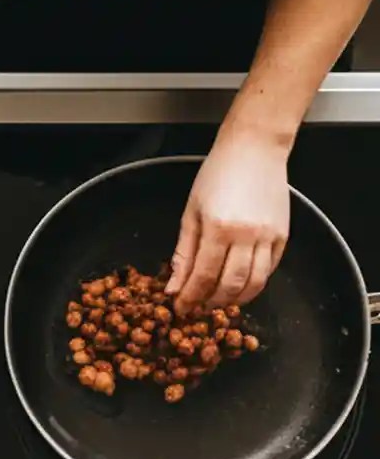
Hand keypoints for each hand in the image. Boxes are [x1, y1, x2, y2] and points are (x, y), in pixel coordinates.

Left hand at [166, 134, 289, 313]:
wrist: (253, 149)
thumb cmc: (216, 176)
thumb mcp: (190, 213)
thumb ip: (183, 253)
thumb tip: (174, 287)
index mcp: (218, 228)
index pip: (202, 277)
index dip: (190, 298)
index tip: (181, 308)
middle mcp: (247, 235)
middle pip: (230, 285)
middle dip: (212, 302)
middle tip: (199, 307)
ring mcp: (269, 236)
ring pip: (254, 283)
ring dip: (235, 299)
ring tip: (219, 300)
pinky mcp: (283, 235)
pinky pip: (270, 269)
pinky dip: (254, 283)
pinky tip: (240, 284)